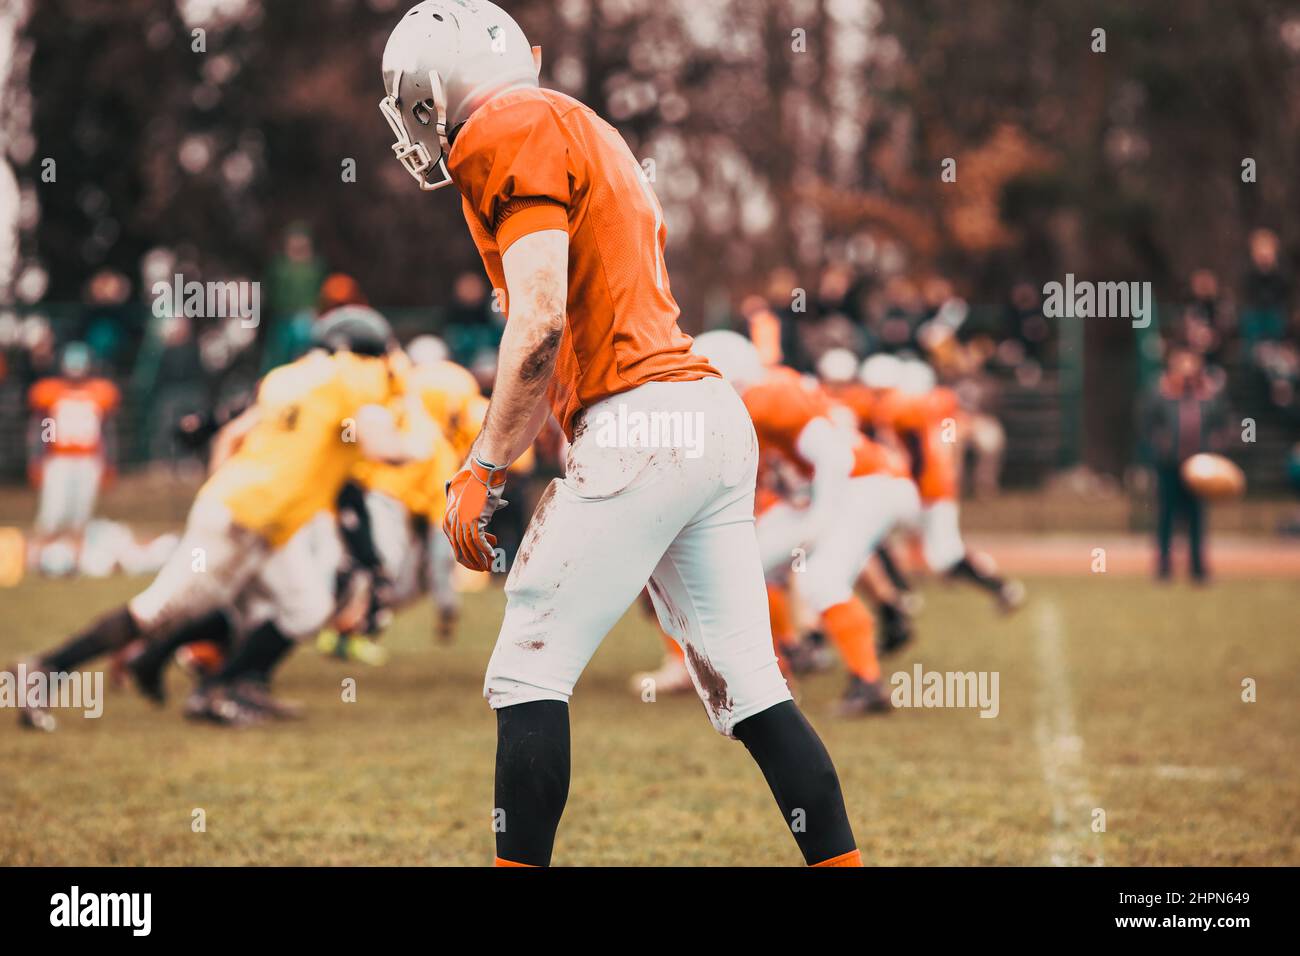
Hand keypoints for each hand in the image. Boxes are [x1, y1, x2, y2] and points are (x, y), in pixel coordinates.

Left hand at [443, 456, 507, 570]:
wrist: (484, 472)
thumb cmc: (481, 486)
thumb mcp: (475, 504)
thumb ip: (476, 517)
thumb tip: (484, 528)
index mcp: (451, 520)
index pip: (456, 546)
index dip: (468, 557)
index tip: (479, 562)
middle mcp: (454, 522)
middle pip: (461, 550)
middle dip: (474, 561)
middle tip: (485, 568)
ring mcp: (462, 521)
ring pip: (470, 547)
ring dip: (481, 558)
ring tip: (491, 564)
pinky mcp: (473, 519)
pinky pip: (479, 540)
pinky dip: (486, 549)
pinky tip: (493, 554)